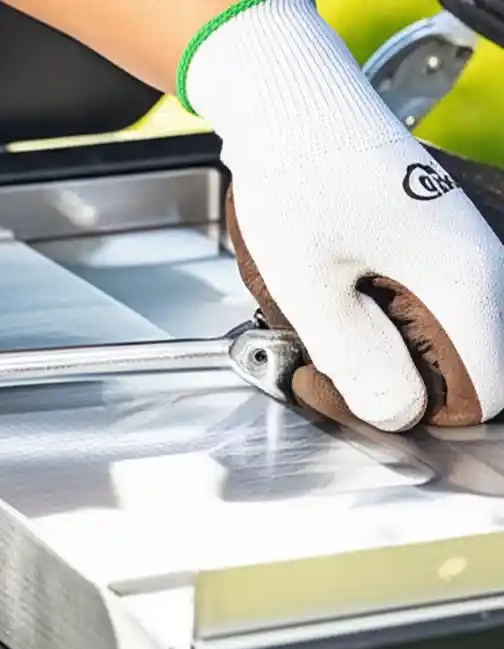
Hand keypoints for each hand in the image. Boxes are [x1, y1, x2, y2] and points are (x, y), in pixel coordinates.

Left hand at [228, 145, 503, 428]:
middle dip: (389, 379)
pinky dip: (377, 313)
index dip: (411, 411)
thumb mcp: (308, 286)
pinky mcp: (437, 243)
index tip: (342, 386)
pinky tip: (332, 293)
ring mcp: (463, 252)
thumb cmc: (298, 179)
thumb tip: (398, 416)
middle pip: (462, 371)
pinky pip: (424, 304)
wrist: (293, 105)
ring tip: (319, 314)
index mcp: (464, 281)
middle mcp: (481, 265)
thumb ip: (355, 358)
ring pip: (440, 338)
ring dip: (379, 346)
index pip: (482, 397)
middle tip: (316, 358)